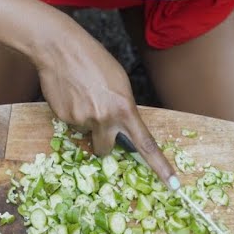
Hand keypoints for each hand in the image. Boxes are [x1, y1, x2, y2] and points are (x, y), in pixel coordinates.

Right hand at [35, 30, 177, 189]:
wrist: (60, 48)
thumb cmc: (93, 59)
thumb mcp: (119, 82)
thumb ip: (122, 107)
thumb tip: (118, 124)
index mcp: (124, 108)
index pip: (146, 144)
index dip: (161, 166)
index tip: (173, 185)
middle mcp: (104, 119)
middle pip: (106, 149)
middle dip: (103, 141)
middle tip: (98, 120)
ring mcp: (82, 120)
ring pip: (86, 132)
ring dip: (86, 121)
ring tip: (81, 94)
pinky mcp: (63, 118)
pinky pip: (70, 123)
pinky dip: (71, 112)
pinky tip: (70, 93)